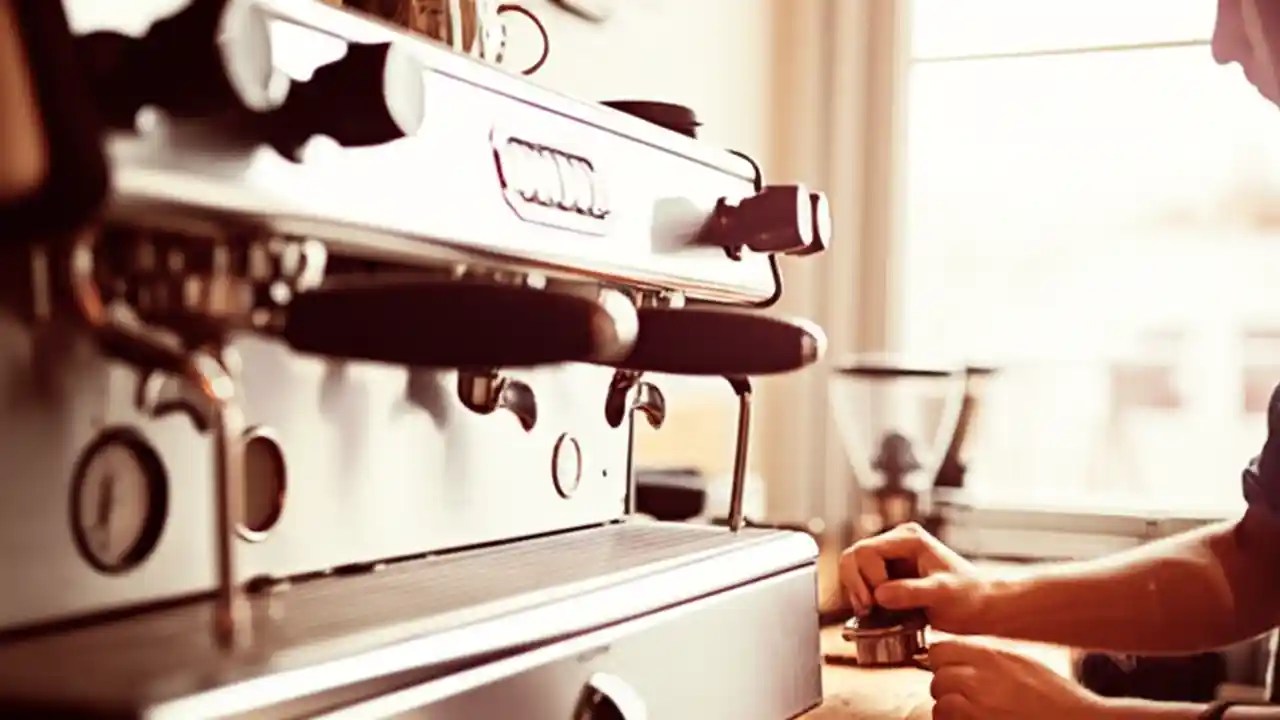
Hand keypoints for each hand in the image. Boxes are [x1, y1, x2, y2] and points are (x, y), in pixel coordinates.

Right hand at [839, 522, 989, 632]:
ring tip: (872, 613)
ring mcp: (891, 558)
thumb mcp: (943, 594)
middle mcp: (896, 543)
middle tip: (869, 609)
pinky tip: (876, 613)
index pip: (867, 551)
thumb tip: (880, 595)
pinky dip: (862, 598)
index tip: (882, 603)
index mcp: (908, 538)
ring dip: (857, 592)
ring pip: (853, 569)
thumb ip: (912, 592)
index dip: (868, 579)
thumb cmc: (970, 597)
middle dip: (856, 584)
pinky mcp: (889, 574)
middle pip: (853, 556)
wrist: (983, 607)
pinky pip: (862, 582)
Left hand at [928, 638, 1103, 719]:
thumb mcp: (1023, 664)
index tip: (952, 672)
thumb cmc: (1057, 699)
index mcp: (991, 659)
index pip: (939, 650)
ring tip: (973, 716)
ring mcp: (977, 711)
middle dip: (947, 690)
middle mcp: (980, 681)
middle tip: (966, 699)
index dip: (943, 662)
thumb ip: (988, 659)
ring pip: (941, 707)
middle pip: (938, 679)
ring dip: (951, 714)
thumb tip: (958, 657)